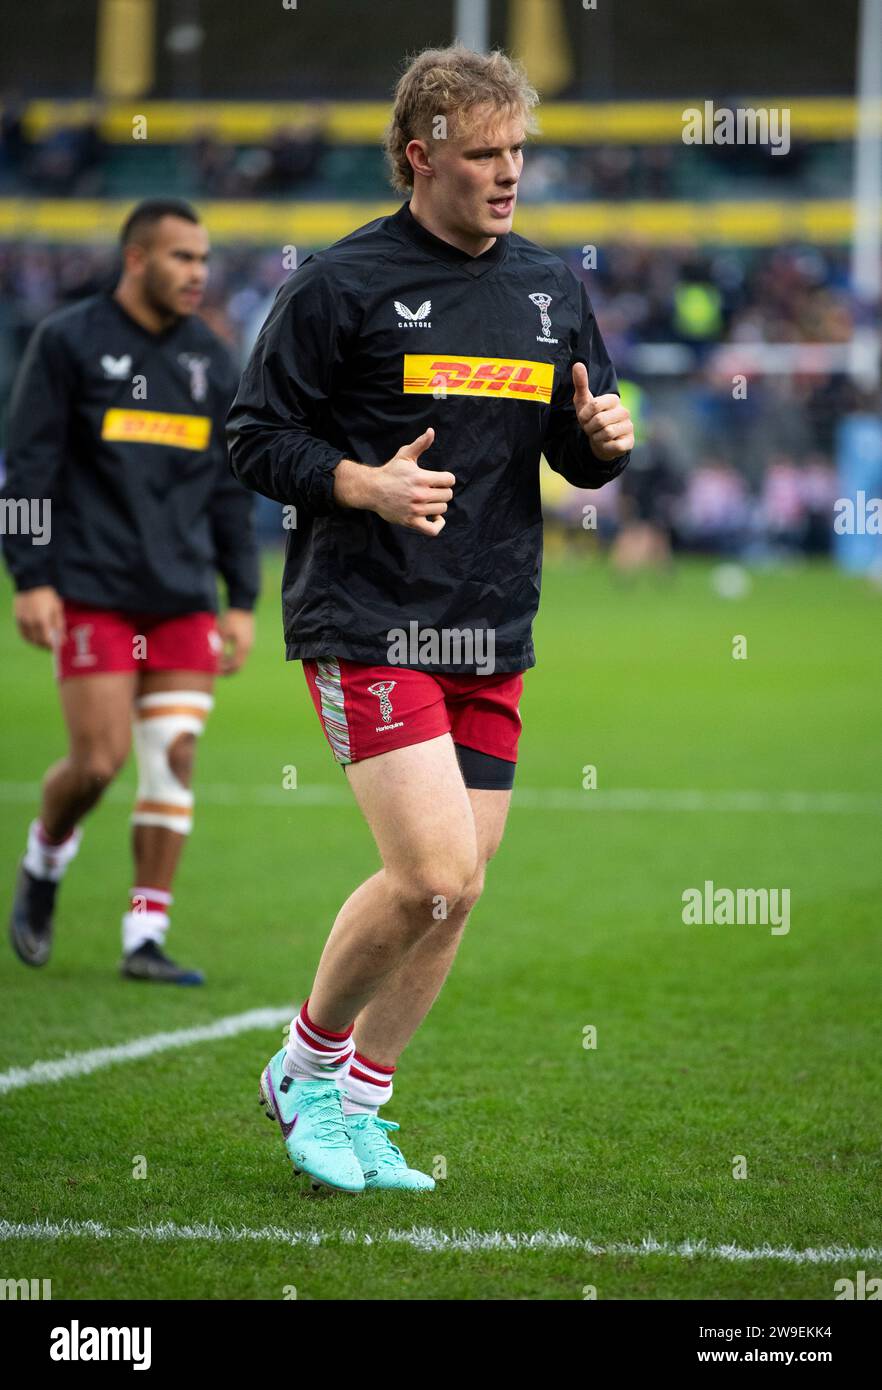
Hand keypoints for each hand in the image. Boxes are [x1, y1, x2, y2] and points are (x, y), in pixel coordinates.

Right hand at [14, 586, 64, 648]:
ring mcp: (22, 620)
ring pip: (28, 639)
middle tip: (51, 646)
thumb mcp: (57, 608)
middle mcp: (30, 622)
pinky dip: (29, 638)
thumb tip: (62, 639)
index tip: (57, 647)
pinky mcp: (17, 618)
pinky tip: (35, 637)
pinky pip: (22, 633)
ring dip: (36, 643)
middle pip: (37, 641)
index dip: (52, 646)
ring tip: (43, 642)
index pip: (46, 640)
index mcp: (41, 620)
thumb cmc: (47, 595)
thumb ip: (59, 625)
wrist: (31, 582)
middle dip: (45, 646)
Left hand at [217, 608, 253, 674]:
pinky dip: (232, 658)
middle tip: (216, 673)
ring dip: (229, 664)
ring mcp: (249, 645)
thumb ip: (219, 645)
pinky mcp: (247, 641)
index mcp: (242, 646)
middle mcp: (248, 648)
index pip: (234, 665)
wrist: (242, 605)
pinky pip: (240, 655)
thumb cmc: (232, 617)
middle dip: (227, 671)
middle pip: (238, 666)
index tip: (214, 671)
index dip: (224, 670)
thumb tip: (212, 656)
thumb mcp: (223, 631)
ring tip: (218, 665)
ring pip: (240, 661)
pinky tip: (223, 656)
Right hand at [334, 429, 454, 535]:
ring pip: (442, 510)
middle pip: (448, 495)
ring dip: (438, 505)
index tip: (439, 479)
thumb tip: (431, 431)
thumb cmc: (390, 472)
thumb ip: (420, 444)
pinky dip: (438, 524)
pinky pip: (433, 529)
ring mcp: (416, 510)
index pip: (449, 480)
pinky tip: (435, 517)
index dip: (446, 479)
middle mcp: (420, 495)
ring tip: (430, 501)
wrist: (372, 489)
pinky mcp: (411, 522)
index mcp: (421, 478)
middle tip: (432, 490)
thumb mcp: (405, 455)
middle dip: (442, 491)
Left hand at [572, 363, 633, 461]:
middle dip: (589, 427)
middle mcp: (625, 411)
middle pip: (599, 421)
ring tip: (597, 435)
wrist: (599, 440)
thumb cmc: (590, 418)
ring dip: (596, 437)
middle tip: (590, 428)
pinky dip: (604, 446)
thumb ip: (581, 383)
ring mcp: (629, 427)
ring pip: (606, 433)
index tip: (584, 417)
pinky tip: (605, 443)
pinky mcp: (630, 442)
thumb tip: (577, 364)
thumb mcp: (583, 402)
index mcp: (614, 399)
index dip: (584, 415)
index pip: (595, 405)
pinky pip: (613, 445)